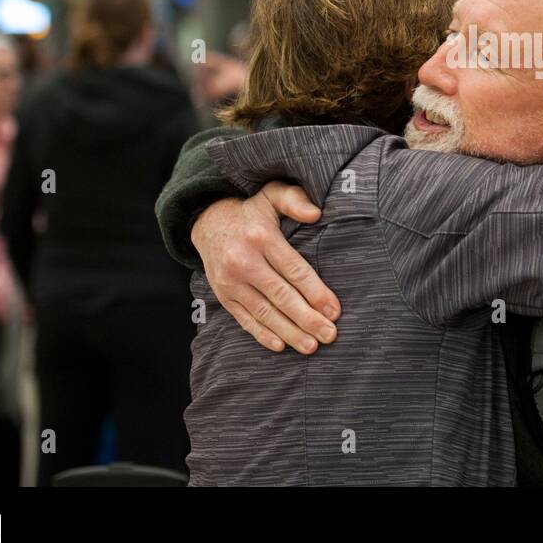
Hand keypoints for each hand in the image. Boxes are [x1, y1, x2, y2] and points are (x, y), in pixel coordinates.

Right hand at [191, 181, 341, 352]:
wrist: (207, 222)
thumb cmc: (251, 212)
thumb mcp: (271, 195)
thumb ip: (294, 200)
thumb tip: (316, 213)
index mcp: (261, 237)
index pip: (294, 270)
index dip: (316, 292)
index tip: (334, 311)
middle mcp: (243, 261)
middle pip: (281, 296)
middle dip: (307, 319)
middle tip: (329, 335)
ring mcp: (230, 281)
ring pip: (264, 312)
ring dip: (289, 332)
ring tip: (311, 346)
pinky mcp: (223, 295)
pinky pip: (244, 319)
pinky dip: (262, 335)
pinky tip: (281, 346)